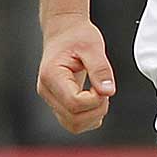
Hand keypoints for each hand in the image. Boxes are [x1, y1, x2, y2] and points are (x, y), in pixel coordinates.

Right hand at [37, 14, 115, 133]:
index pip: (74, 103)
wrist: (64, 31)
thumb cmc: (76, 35)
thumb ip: (100, 69)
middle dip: (96, 109)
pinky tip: (95, 98)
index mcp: (52, 76)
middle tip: (104, 88)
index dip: (95, 99)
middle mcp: (47, 91)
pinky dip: (88, 116)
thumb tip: (108, 91)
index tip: (103, 84)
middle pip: (73, 119)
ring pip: (72, 125)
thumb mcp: (93, 46)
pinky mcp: (58, 102)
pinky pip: (73, 121)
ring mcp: (51, 99)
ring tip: (99, 92)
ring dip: (93, 115)